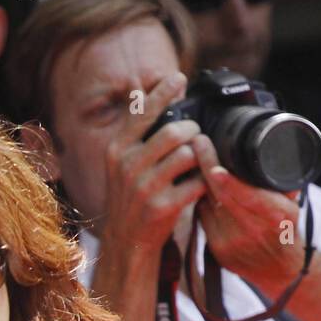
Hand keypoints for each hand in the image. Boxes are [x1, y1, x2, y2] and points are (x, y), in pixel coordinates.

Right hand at [98, 73, 209, 255]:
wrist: (125, 243)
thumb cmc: (131, 196)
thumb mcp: (122, 162)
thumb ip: (135, 129)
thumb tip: (142, 87)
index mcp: (117, 150)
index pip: (143, 112)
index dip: (163, 92)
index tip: (179, 78)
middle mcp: (126, 167)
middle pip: (174, 132)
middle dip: (192, 131)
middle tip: (194, 138)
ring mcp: (143, 188)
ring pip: (187, 154)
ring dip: (200, 156)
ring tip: (197, 163)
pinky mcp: (161, 208)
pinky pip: (197, 182)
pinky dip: (204, 181)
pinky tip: (199, 185)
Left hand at [187, 135, 304, 294]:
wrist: (278, 270)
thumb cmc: (284, 231)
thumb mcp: (290, 207)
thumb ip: (278, 186)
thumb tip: (264, 159)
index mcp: (276, 216)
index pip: (249, 197)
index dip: (230, 182)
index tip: (215, 166)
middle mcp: (252, 230)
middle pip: (221, 196)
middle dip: (206, 167)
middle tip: (197, 144)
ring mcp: (230, 242)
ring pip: (207, 206)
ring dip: (200, 183)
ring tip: (197, 161)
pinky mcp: (214, 249)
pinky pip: (202, 219)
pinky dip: (200, 203)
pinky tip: (199, 191)